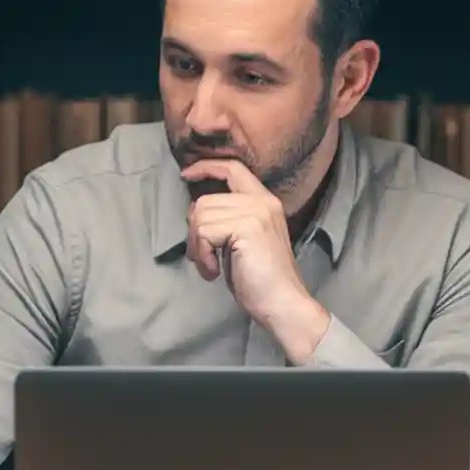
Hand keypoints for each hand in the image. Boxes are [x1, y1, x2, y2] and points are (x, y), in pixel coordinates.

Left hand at [181, 159, 330, 363]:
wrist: (283, 302)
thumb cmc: (260, 280)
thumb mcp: (242, 240)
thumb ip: (227, 219)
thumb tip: (194, 211)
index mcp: (264, 201)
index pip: (232, 168)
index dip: (206, 167)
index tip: (186, 175)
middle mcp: (262, 201)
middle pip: (205, 200)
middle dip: (194, 231)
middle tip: (204, 258)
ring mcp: (255, 212)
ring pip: (201, 216)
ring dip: (197, 247)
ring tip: (211, 267)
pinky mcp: (246, 227)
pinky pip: (204, 232)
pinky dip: (202, 255)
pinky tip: (214, 272)